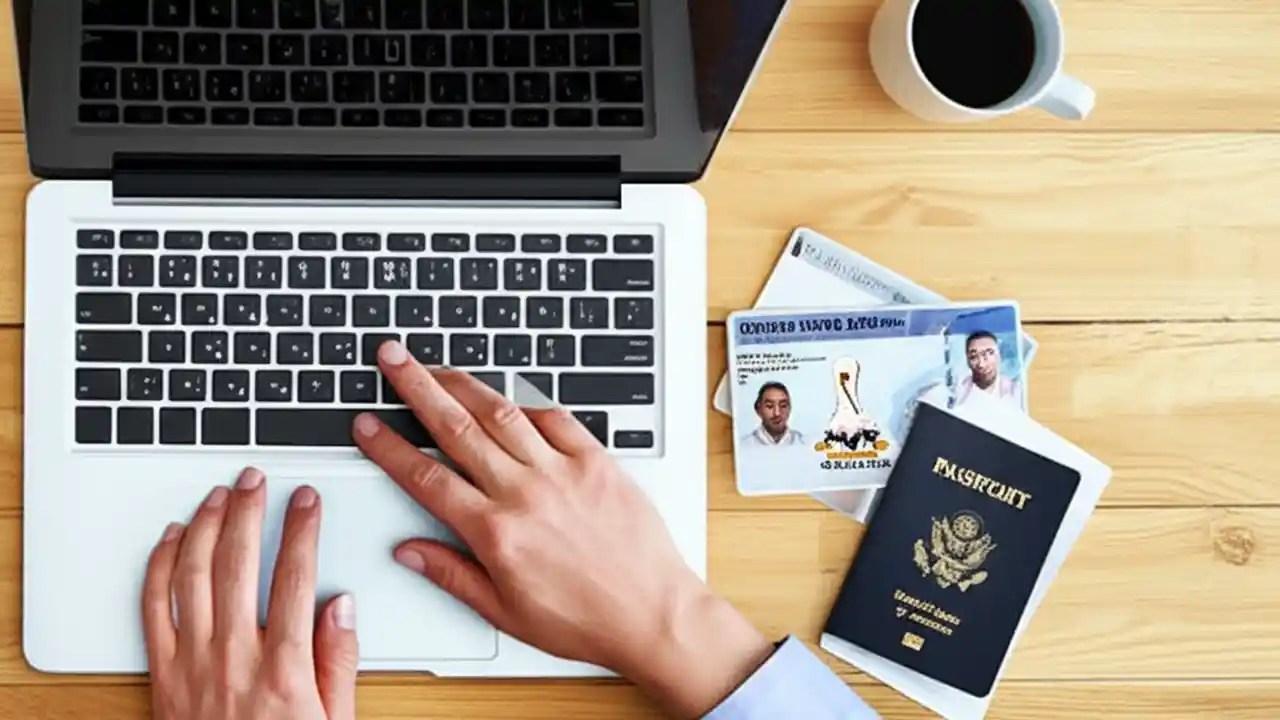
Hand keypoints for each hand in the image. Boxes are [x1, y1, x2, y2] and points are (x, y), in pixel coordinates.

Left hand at [142, 469, 358, 719]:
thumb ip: (340, 662)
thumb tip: (343, 606)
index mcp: (284, 670)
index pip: (295, 578)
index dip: (302, 530)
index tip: (307, 501)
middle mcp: (234, 659)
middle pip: (240, 564)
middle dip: (249, 511)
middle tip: (257, 480)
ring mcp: (192, 664)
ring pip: (194, 575)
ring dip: (206, 526)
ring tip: (220, 495)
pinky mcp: (163, 673)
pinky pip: (155, 606)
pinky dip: (161, 565)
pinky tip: (174, 538)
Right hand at [354, 342, 773, 717]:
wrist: (653, 615)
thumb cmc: (584, 621)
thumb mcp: (505, 612)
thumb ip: (452, 574)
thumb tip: (408, 550)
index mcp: (495, 532)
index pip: (425, 477)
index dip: (389, 447)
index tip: (367, 424)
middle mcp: (525, 493)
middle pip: (456, 427)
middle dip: (417, 387)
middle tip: (391, 358)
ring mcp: (563, 471)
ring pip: (502, 413)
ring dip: (464, 384)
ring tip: (437, 366)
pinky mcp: (598, 462)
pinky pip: (556, 419)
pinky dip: (528, 404)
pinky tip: (509, 397)